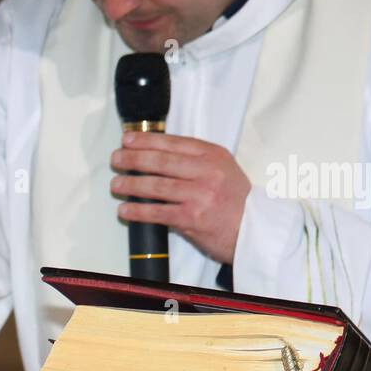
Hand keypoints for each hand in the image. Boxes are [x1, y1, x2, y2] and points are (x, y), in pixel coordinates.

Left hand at [111, 132, 251, 263]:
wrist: (254, 230)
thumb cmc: (235, 201)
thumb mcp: (223, 170)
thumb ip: (196, 161)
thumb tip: (157, 155)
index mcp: (213, 156)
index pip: (174, 143)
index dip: (147, 140)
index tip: (128, 140)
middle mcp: (207, 172)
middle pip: (161, 161)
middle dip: (133, 159)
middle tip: (116, 160)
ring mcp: (200, 195)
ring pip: (156, 186)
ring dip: (131, 185)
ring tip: (116, 184)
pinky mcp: (192, 218)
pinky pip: (158, 212)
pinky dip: (138, 211)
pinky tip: (125, 209)